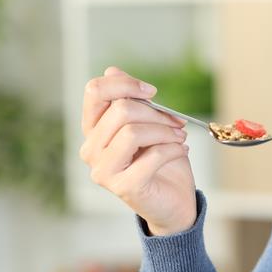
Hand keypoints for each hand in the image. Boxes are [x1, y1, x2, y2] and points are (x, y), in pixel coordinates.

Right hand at [79, 67, 196, 234]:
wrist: (173, 201)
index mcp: (93, 129)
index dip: (125, 84)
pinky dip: (172, 149)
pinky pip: (151, 156)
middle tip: (176, 121)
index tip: (151, 92)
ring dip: (164, 131)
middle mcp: (91, 150)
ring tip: (179, 136)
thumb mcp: (148, 123)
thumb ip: (130, 99)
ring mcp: (104, 171)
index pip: (94, 91)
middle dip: (155, 112)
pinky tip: (180, 151)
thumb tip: (112, 71)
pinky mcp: (124, 187)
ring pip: (132, 132)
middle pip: (120, 110)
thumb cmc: (160, 161)